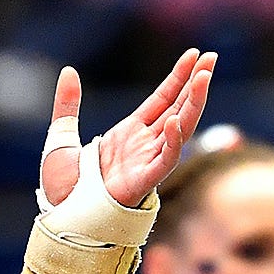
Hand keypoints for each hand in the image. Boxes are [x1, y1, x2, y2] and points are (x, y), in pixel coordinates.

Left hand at [39, 51, 216, 210]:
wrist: (61, 218)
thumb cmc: (64, 188)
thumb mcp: (61, 137)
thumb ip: (67, 105)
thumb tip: (67, 72)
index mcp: (130, 133)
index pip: (163, 99)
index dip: (179, 77)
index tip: (195, 55)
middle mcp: (144, 145)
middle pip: (179, 108)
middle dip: (196, 83)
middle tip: (212, 57)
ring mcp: (147, 162)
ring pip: (180, 128)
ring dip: (193, 104)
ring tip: (204, 77)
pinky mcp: (144, 181)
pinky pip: (166, 159)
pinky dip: (174, 141)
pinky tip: (177, 119)